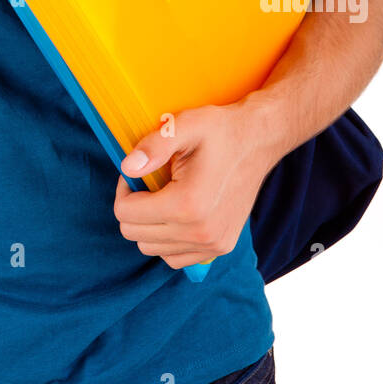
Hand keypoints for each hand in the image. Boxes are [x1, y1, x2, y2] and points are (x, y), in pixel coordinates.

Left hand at [113, 103, 271, 270]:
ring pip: (151, 248)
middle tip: (149, 181)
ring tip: (163, 196)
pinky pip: (175, 258)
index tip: (138, 171)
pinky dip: (166, 240)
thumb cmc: (221, 130)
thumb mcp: (186, 124)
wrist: (258, 142)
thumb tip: (127, 168)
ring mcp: (213, 245)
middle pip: (135, 234)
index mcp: (188, 204)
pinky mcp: (220, 248)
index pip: (126, 213)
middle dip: (133, 206)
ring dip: (148, 224)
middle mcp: (201, 232)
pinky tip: (175, 214)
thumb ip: (154, 145)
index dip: (124, 189)